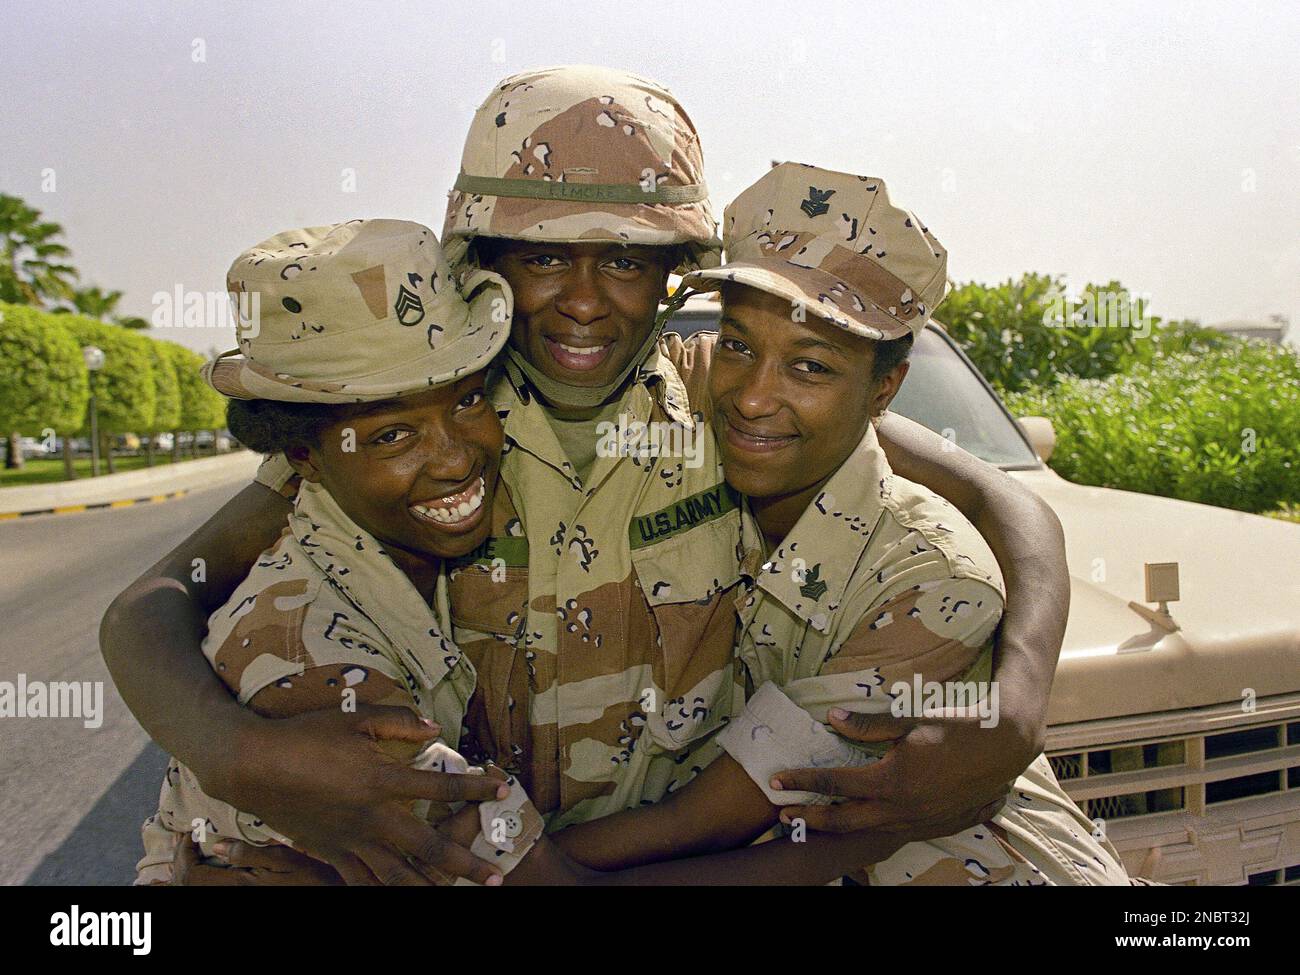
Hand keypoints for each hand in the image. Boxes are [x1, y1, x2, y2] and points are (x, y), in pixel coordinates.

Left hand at [172, 839, 342, 885]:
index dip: (182, 853)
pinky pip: (207, 893)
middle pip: (187, 885)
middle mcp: (230, 896)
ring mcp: (236, 898)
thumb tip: (216, 845)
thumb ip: (249, 852)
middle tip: (182, 840)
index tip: (187, 834)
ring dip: (183, 874)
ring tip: (182, 856)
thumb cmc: (310, 879)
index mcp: (236, 884)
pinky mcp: (244, 896)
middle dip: (179, 862)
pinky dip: (195, 884)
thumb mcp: (285, 859)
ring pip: (195, 891)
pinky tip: (195, 874)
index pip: (190, 874)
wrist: (325, 896)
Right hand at [200, 704, 509, 885]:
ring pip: (399, 874)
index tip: (503, 790)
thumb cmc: (305, 735)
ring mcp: (351, 840)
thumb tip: (435, 728)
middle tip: (496, 876)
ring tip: (457, 894)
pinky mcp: (332, 853)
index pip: (440, 787)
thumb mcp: (354, 717)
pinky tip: (405, 893)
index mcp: (381, 779)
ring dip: (432, 886)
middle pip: (429, 847)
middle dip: (466, 863)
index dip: (475, 788)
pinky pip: (364, 880)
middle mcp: (371, 816)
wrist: (253, 766)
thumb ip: (398, 721)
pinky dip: (386, 889)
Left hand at [771, 708, 1027, 836]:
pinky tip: (860, 826)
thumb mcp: (910, 718)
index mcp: (891, 781)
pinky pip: (894, 834)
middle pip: (844, 820)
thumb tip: (830, 718)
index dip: (802, 782)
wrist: (1005, 746)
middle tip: (782, 815)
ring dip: (836, 828)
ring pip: (867, 832)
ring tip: (812, 823)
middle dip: (810, 818)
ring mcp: (918, 822)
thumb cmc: (956, 726)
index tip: (776, 780)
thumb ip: (867, 724)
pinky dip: (870, 832)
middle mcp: (902, 809)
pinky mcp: (934, 825)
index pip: (835, 784)